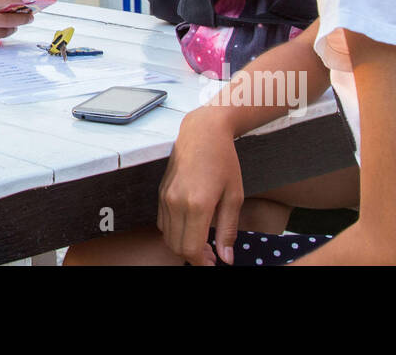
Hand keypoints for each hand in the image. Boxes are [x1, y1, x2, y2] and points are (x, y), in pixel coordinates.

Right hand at [156, 106, 243, 265]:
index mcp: (197, 205)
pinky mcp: (161, 192)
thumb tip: (227, 258)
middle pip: (176, 246)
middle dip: (193, 256)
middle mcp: (176, 202)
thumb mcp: (234, 196)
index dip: (202, 262)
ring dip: (183, 245)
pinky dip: (175, 232)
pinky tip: (192, 226)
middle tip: (212, 255)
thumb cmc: (224, 161)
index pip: (191, 248)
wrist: (203, 132)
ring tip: (204, 242)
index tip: (215, 263)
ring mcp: (165, 197)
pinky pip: (163, 222)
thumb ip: (228, 230)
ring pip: (167, 236)